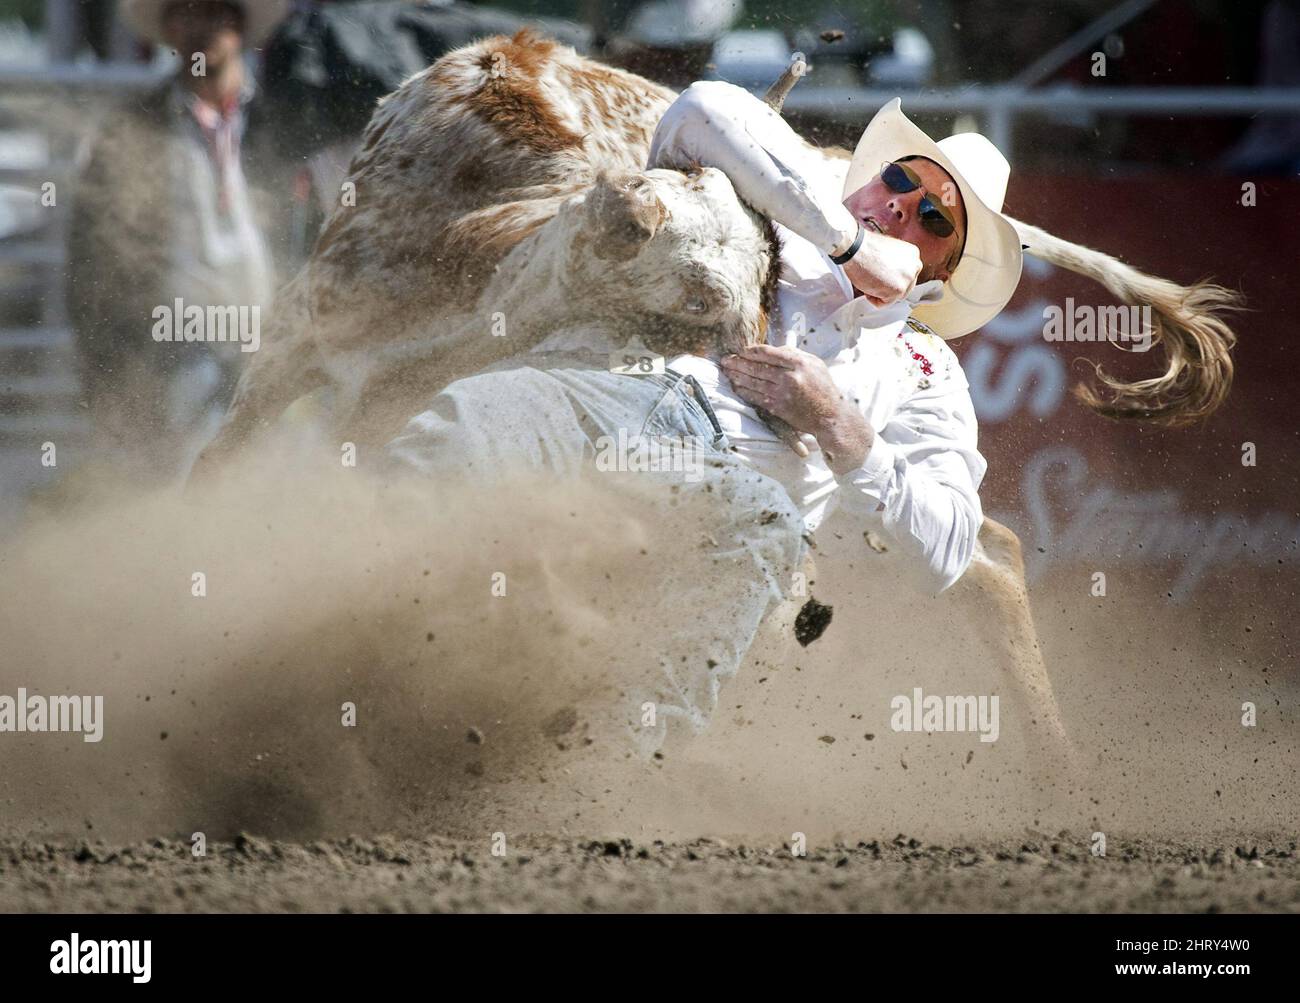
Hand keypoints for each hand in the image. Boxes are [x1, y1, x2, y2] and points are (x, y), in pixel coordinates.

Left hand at [721, 344, 873, 472]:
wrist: (830, 415)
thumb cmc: (823, 387)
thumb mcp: (815, 364)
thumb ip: (794, 354)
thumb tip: (774, 348)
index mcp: (798, 363)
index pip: (768, 353)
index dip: (751, 351)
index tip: (741, 350)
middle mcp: (789, 377)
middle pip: (757, 367)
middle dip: (738, 363)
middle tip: (725, 360)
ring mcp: (782, 394)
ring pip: (754, 382)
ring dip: (737, 377)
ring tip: (727, 372)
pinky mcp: (779, 407)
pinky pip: (756, 397)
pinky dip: (745, 391)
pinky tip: (737, 387)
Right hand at [838, 229, 921, 307]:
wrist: (856, 249)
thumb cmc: (865, 248)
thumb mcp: (888, 251)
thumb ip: (895, 263)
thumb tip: (892, 274)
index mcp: (913, 254)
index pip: (907, 275)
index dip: (892, 278)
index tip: (882, 277)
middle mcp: (914, 266)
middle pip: (904, 288)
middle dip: (888, 287)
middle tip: (875, 281)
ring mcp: (908, 279)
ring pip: (895, 297)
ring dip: (881, 293)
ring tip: (870, 282)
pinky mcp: (898, 290)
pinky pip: (884, 303)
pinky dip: (873, 299)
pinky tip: (868, 287)